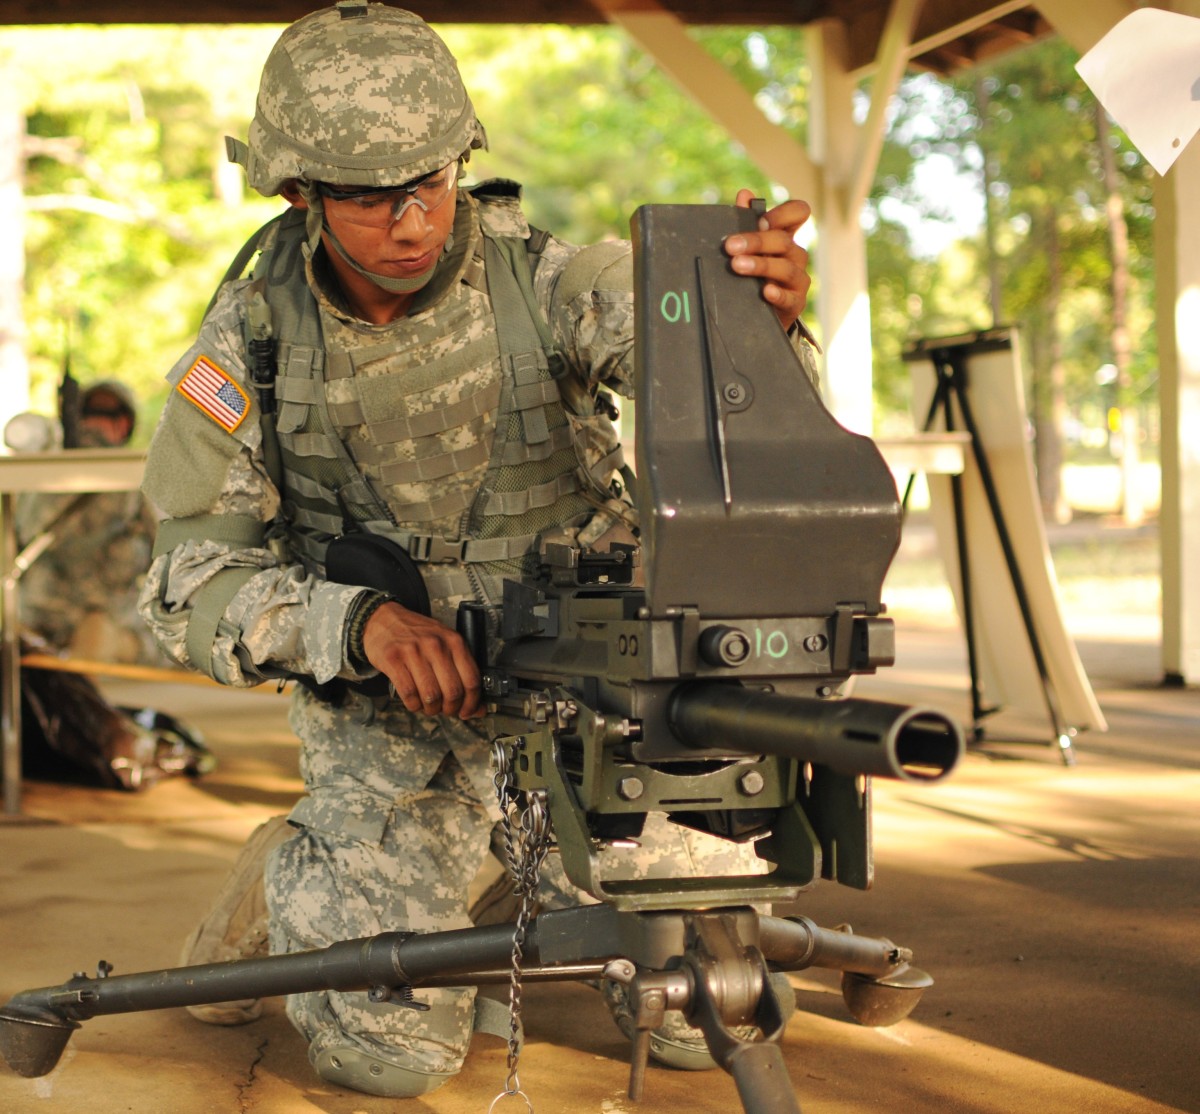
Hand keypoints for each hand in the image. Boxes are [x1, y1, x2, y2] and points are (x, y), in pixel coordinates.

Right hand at [361, 602, 483, 718]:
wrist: (383, 619)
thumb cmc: (417, 635)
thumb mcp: (445, 644)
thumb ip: (462, 672)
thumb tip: (478, 708)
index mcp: (454, 641)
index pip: (472, 680)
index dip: (472, 703)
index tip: (467, 712)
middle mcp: (436, 645)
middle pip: (452, 692)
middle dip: (450, 709)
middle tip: (445, 710)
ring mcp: (413, 652)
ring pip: (431, 696)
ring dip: (431, 709)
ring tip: (429, 706)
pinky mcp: (393, 660)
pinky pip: (409, 694)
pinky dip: (414, 705)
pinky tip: (414, 701)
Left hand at [724, 189, 812, 331]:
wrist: (759, 315)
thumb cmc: (754, 276)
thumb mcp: (750, 249)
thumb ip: (746, 222)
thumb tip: (744, 194)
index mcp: (786, 236)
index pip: (798, 212)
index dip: (782, 213)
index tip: (760, 221)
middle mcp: (796, 254)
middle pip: (783, 240)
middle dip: (756, 241)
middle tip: (730, 246)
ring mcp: (798, 279)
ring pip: (785, 267)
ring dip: (761, 265)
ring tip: (737, 266)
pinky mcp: (795, 303)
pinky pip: (789, 297)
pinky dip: (777, 293)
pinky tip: (764, 291)